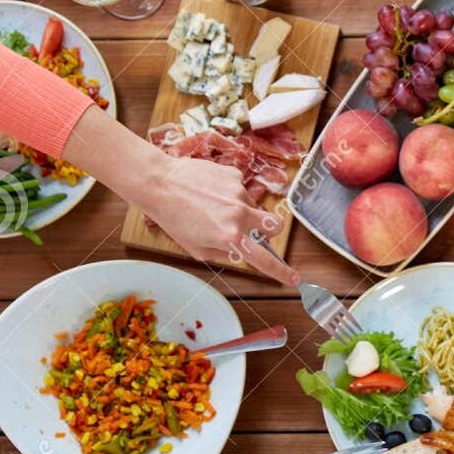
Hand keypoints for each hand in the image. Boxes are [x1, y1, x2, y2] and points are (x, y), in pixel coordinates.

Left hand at [129, 147, 298, 284]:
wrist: (159, 183)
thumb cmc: (173, 219)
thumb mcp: (195, 249)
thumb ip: (223, 253)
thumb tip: (240, 250)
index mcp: (229, 237)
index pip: (263, 258)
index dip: (280, 271)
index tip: (294, 278)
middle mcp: (239, 214)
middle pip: (275, 225)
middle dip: (270, 231)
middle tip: (253, 230)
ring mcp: (239, 192)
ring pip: (253, 206)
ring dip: (240, 210)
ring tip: (211, 206)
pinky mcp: (235, 175)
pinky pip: (240, 188)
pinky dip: (229, 193)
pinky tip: (209, 192)